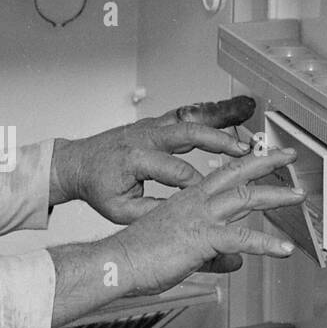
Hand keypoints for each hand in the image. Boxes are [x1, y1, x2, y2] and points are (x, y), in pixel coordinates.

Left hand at [49, 96, 257, 223]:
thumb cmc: (97, 187)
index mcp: (135, 159)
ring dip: (221, 120)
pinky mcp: (155, 123)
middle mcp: (144, 137)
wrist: (78, 164)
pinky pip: (186, 114)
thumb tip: (183, 216)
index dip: (200, 185)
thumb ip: (152, 212)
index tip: (218, 196)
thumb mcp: (119, 210)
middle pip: (189, 133)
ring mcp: (150, 126)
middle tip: (245, 151)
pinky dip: (210, 112)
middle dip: (220, 141)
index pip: (177, 172)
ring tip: (248, 122)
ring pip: (190, 117)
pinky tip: (233, 112)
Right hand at [109, 147, 304, 294]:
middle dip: (267, 163)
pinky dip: (266, 244)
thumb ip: (215, 256)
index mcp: (187, 200)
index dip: (245, 163)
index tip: (263, 156)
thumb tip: (237, 262)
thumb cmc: (139, 257)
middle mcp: (195, 202)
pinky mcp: (202, 238)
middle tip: (289, 155)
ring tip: (299, 196)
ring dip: (276, 196)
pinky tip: (283, 249)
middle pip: (237, 174)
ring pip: (245, 198)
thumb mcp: (183, 253)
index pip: (222, 174)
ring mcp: (199, 217)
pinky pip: (241, 239)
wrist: (117, 263)